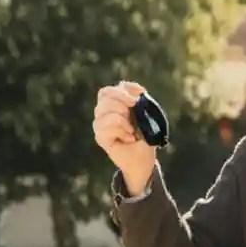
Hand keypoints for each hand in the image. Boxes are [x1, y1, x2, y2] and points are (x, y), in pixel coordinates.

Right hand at [93, 80, 156, 194]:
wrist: (144, 158)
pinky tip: (130, 138)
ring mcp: (99, 125)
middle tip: (135, 116)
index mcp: (111, 103)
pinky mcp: (100, 137)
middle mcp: (102, 112)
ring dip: (123, 120)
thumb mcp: (146, 112)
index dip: (120, 93)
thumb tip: (133, 88)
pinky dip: (121, 132)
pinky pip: (106, 128)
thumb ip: (138, 97)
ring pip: (105, 112)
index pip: (107, 92)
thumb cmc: (145, 134)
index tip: (136, 100)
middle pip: (105, 98)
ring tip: (132, 130)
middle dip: (123, 104)